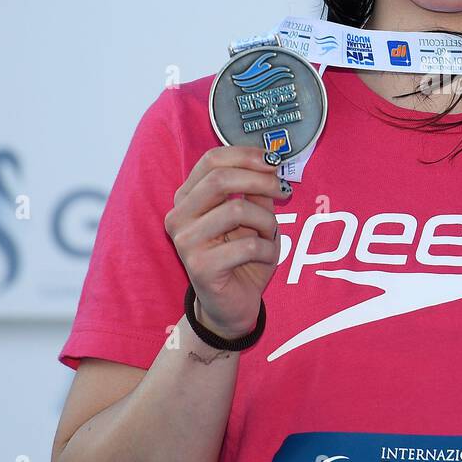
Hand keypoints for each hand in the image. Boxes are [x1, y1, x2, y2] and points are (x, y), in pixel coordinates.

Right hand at [163, 146, 292, 339]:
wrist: (231, 306)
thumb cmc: (242, 258)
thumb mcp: (252, 218)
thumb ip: (256, 191)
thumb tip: (269, 163)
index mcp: (187, 198)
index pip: (211, 160)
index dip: (245, 155)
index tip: (273, 161)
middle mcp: (178, 216)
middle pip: (220, 179)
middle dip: (260, 181)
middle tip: (284, 191)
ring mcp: (186, 242)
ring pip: (237, 210)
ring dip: (267, 222)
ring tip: (271, 236)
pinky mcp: (200, 267)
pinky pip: (247, 246)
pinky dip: (268, 250)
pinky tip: (266, 258)